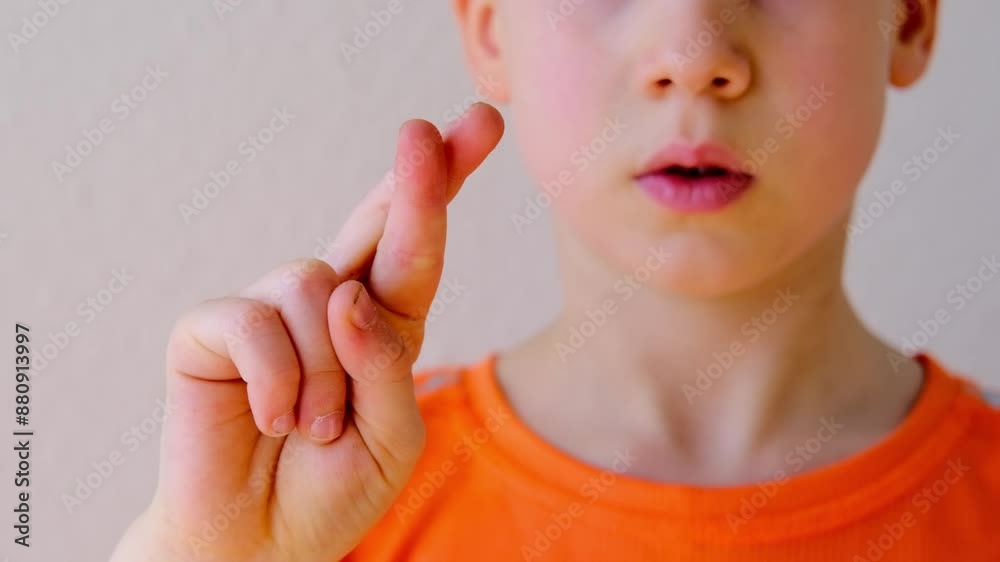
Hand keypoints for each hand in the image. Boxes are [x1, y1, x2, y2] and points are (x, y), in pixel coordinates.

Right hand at [110, 104, 503, 561]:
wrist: (260, 543)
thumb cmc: (333, 486)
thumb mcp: (391, 433)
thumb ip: (385, 363)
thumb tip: (347, 293)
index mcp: (382, 324)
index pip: (417, 248)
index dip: (442, 188)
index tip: (479, 126)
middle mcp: (330, 304)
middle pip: (375, 221)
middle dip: (410, 181)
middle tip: (425, 134)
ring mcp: (270, 310)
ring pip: (316, 286)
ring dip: (327, 373)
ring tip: (314, 428)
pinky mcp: (211, 330)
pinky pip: (254, 322)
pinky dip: (275, 380)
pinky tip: (272, 419)